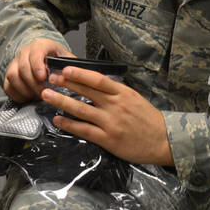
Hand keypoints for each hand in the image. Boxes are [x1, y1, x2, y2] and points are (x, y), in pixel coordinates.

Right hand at [3, 38, 75, 103]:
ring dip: (26, 90)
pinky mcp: (9, 75)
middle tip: (44, 93)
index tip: (43, 77)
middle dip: (34, 83)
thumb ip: (70, 65)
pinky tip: (29, 98)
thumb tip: (73, 74)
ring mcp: (15, 63)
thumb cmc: (57, 60)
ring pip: (13, 76)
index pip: (35, 52)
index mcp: (40, 45)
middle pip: (23, 67)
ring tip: (37, 96)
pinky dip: (18, 95)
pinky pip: (8, 86)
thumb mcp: (67, 58)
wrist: (45, 59)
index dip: (37, 65)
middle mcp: (25, 52)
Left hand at [42, 67, 173, 166]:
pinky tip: (58, 120)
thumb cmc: (149, 120)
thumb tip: (95, 85)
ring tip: (46, 95)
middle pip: (86, 91)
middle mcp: (115, 106)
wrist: (163, 140)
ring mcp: (111, 123)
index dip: (79, 73)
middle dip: (65, 84)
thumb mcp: (135, 99)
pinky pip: (84, 130)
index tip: (65, 69)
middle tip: (49, 78)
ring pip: (81, 109)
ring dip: (61, 101)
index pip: (97, 79)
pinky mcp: (108, 139)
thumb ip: (116, 93)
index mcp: (123, 93)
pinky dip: (69, 124)